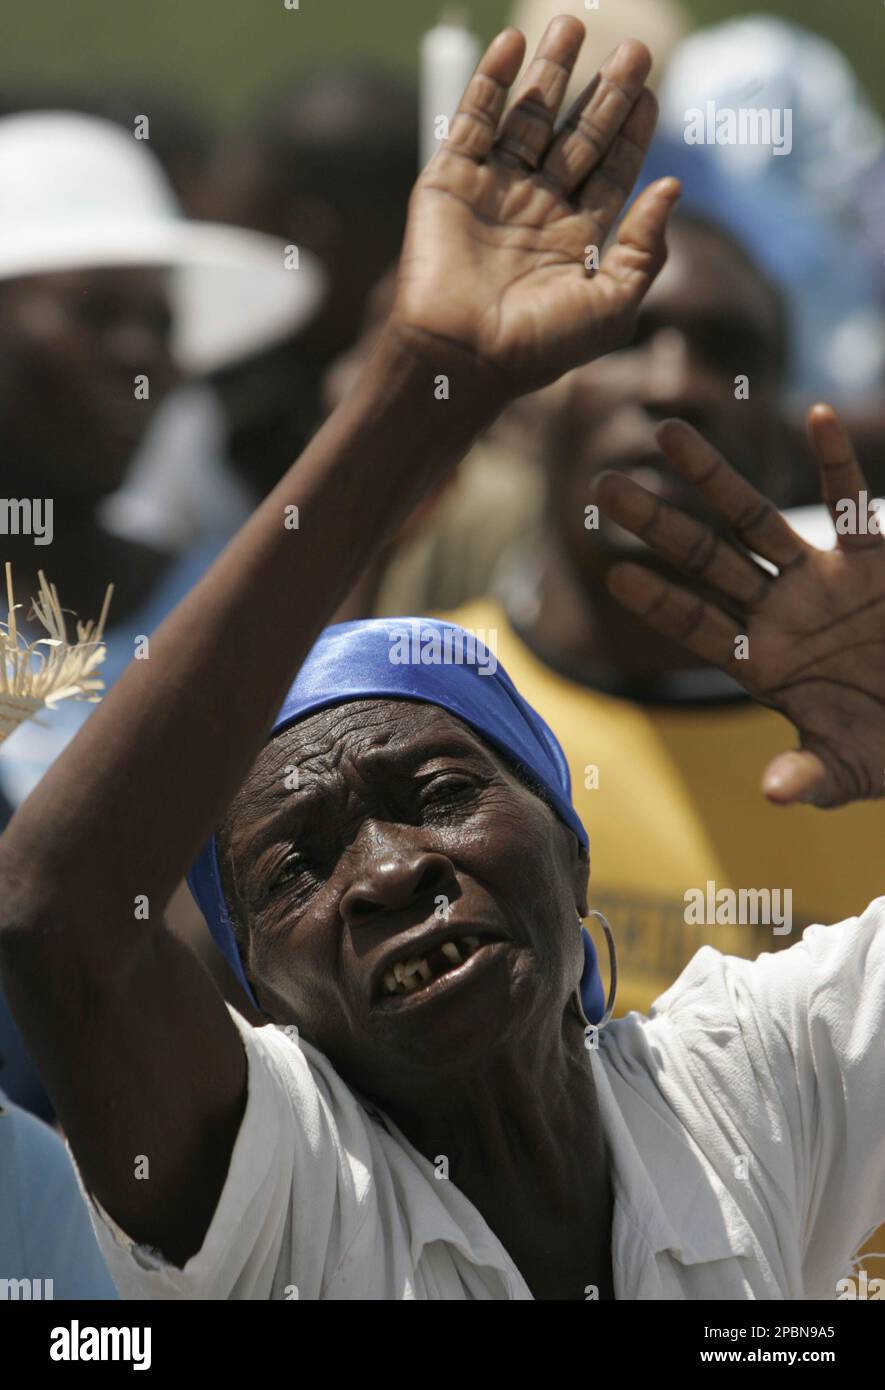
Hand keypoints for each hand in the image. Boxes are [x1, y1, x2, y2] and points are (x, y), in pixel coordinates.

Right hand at [392, 16, 679, 396]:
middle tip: (635, 50)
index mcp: (577, 239)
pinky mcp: (449, 182)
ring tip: (573, 23)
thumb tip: (674, 186)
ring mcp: (493, 192)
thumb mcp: (613, 305)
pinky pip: (472, 120)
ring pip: (529, 118)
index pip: (612, 170)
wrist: (461, 357)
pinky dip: (490, 81)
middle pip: (578, 137)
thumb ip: (645, 248)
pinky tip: (513, 44)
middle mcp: (537, 210)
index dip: (633, 131)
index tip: (652, 92)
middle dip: (605, 93)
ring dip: (551, 71)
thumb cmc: (539, 346)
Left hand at [593, 406, 884, 808]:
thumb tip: (773, 793)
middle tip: (602, 488)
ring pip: (756, 519)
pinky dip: (838, 462)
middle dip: (657, 525)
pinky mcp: (872, 560)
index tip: (613, 574)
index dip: (659, 601)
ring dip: (712, 477)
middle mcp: (780, 612)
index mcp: (762, 662)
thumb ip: (810, 776)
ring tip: (666, 431)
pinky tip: (812, 416)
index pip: (697, 625)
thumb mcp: (849, 768)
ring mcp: (822, 580)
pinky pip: (852, 503)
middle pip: (706, 560)